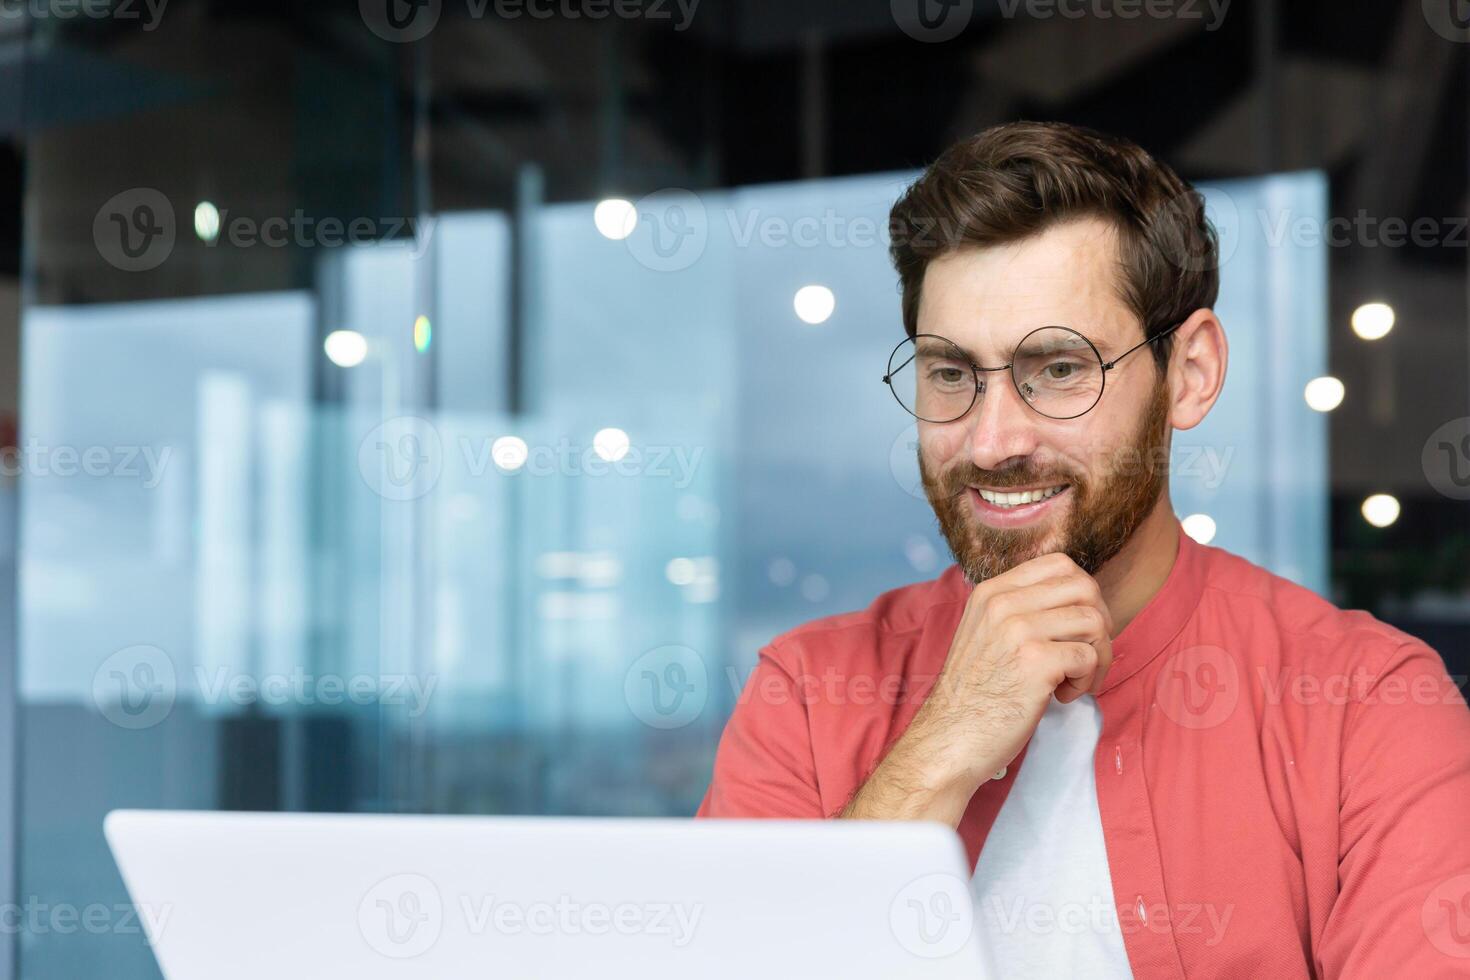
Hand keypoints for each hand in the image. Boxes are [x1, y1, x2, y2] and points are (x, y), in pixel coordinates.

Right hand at [840, 551, 1112, 823]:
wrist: (949, 740)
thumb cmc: (974, 697)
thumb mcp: (986, 635)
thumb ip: (1019, 611)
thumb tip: (1079, 602)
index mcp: (991, 592)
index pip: (1059, 563)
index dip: (1082, 595)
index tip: (1075, 629)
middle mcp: (1002, 603)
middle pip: (1085, 587)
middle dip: (1099, 624)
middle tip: (1084, 656)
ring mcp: (1018, 629)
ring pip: (1094, 620)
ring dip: (1097, 656)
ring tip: (1075, 681)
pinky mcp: (1035, 662)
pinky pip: (1088, 656)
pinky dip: (1086, 681)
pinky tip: (1062, 697)